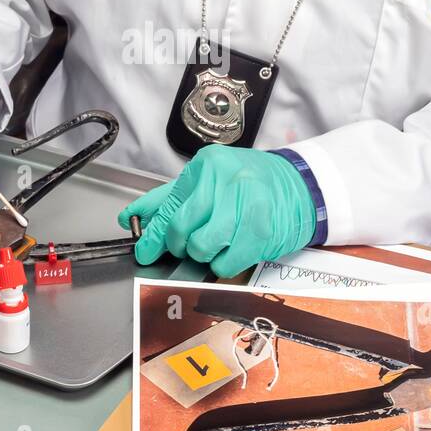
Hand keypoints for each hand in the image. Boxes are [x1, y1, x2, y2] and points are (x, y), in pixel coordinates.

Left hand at [118, 145, 316, 278]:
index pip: (170, 207)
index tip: (146, 251)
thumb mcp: (207, 181)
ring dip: (204, 254)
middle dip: (181, 245)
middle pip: (183, 229)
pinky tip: (231, 251)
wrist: (299, 187)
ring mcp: (245, 204)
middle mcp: (225, 181)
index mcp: (206, 166)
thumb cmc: (250, 184)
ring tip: (215, 243)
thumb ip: (169, 198)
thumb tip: (131, 216)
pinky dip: (223, 264)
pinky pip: (227, 262)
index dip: (154, 235)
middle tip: (189, 245)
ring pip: (202, 247)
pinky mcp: (261, 230)